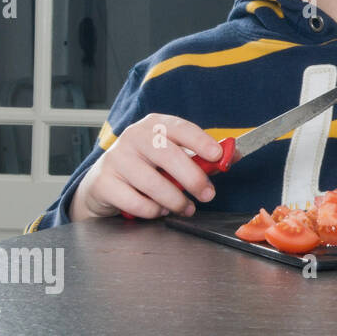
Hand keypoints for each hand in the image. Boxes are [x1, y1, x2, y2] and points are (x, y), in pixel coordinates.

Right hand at [70, 114, 223, 220]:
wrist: (104, 182)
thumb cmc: (147, 166)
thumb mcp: (174, 155)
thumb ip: (202, 156)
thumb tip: (233, 156)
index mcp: (154, 125)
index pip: (180, 128)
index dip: (200, 141)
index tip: (217, 155)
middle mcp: (133, 137)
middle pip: (168, 155)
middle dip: (193, 179)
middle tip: (208, 195)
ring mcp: (116, 158)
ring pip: (153, 183)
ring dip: (176, 201)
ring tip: (185, 208)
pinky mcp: (103, 182)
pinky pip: (137, 202)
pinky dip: (153, 210)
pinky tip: (159, 210)